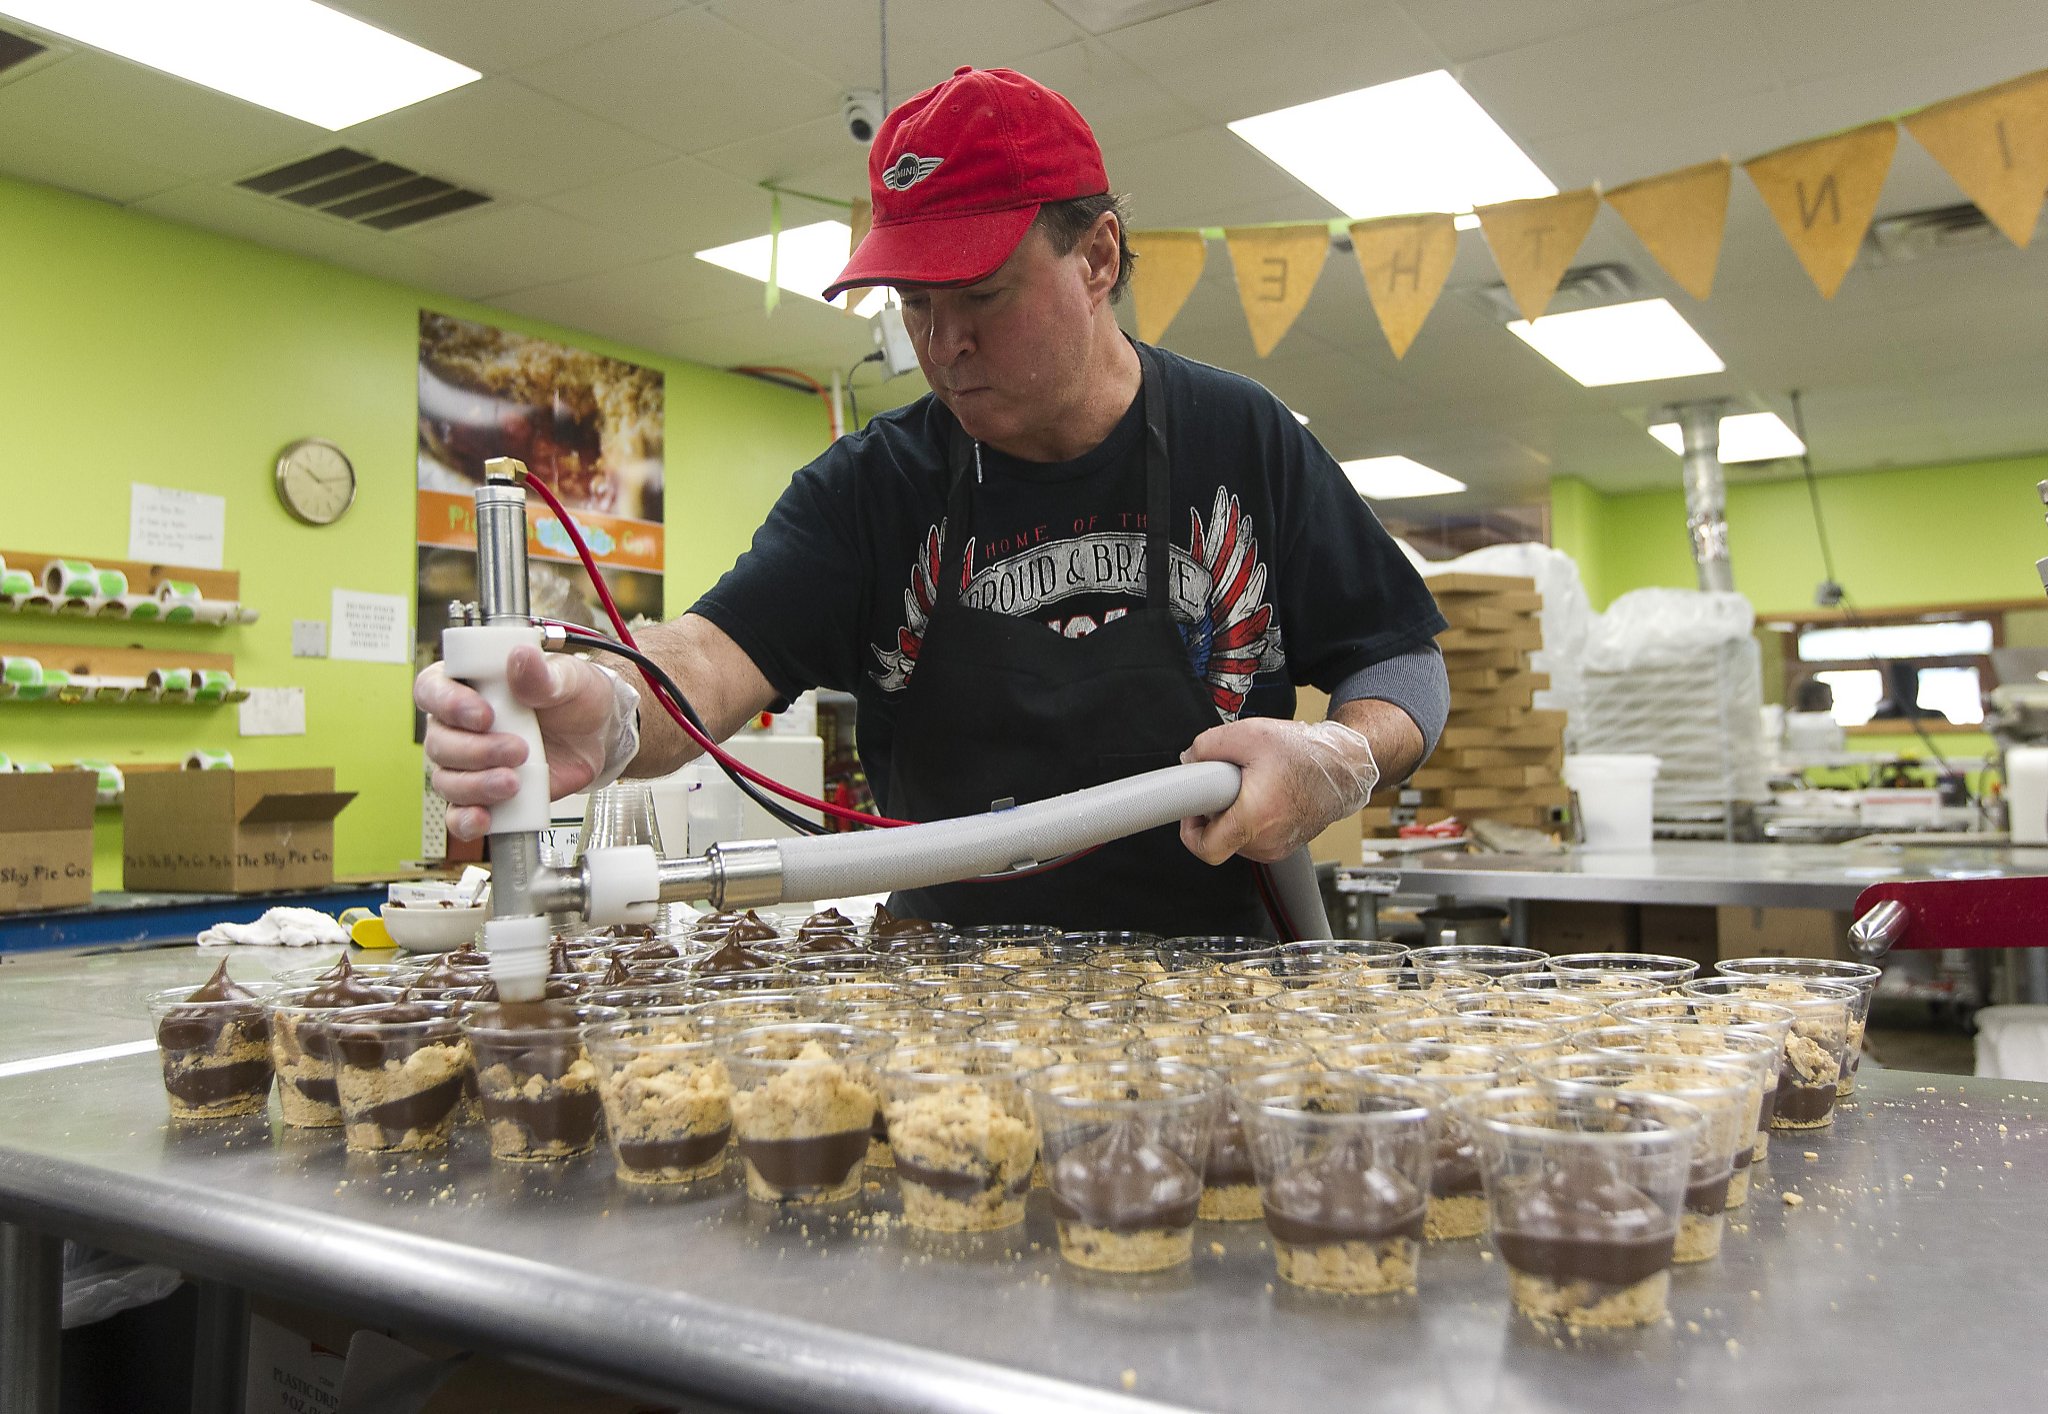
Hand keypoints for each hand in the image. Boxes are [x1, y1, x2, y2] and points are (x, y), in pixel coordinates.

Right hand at [415, 646, 628, 840]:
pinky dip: (466, 820)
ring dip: (476, 785)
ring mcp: (469, 763)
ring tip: (513, 782)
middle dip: (475, 750)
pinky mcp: (485, 794)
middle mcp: (458, 725)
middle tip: (517, 750)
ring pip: (447, 780)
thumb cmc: (575, 697)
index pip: (432, 689)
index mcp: (468, 685)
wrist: (599, 735)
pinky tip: (484, 819)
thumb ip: (543, 674)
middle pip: (439, 741)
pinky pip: (459, 814)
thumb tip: (521, 658)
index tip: (483, 715)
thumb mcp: (569, 678)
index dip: (448, 703)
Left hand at [1178, 717, 1379, 864]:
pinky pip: (1252, 838)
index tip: (1193, 809)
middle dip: (1215, 812)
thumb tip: (1189, 760)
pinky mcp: (1283, 847)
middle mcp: (1265, 841)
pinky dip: (1250, 819)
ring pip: (1235, 839)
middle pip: (1218, 839)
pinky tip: (1264, 796)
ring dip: (1233, 815)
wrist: (1345, 768)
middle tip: (1228, 784)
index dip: (1190, 828)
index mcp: (1254, 817)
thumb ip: (1207, 745)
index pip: (1205, 848)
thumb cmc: (1306, 753)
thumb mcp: (1249, 734)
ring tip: (1252, 786)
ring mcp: (1275, 848)